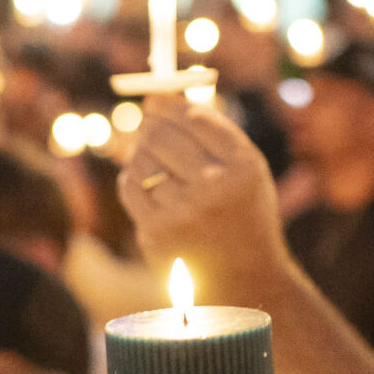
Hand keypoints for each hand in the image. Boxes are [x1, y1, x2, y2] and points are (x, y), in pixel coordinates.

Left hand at [118, 103, 289, 304]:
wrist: (244, 278)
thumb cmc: (241, 212)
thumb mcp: (244, 170)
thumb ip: (212, 132)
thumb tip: (158, 95)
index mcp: (244, 165)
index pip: (195, 117)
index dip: (168, 103)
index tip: (155, 99)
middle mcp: (215, 187)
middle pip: (162, 135)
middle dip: (149, 125)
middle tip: (146, 124)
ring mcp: (184, 211)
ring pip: (141, 159)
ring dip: (141, 155)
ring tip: (155, 164)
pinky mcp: (158, 232)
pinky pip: (129, 186)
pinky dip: (132, 180)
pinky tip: (147, 186)